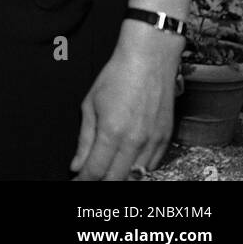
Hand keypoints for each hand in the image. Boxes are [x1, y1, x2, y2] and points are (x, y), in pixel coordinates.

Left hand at [71, 25, 180, 180]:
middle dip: (100, 183)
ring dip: (120, 178)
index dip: (84, 181)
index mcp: (112, 132)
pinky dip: (138, 171)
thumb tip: (77, 165)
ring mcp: (154, 142)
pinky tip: (127, 166)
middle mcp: (135, 142)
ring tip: (106, 174)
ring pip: (136, 176)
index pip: (96, 171)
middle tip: (89, 180)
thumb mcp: (90, 104)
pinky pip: (152, 166)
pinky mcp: (167, 139)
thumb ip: (84, 139)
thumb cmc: (116, 76)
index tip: (75, 182)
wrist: (149, 60)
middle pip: (116, 179)